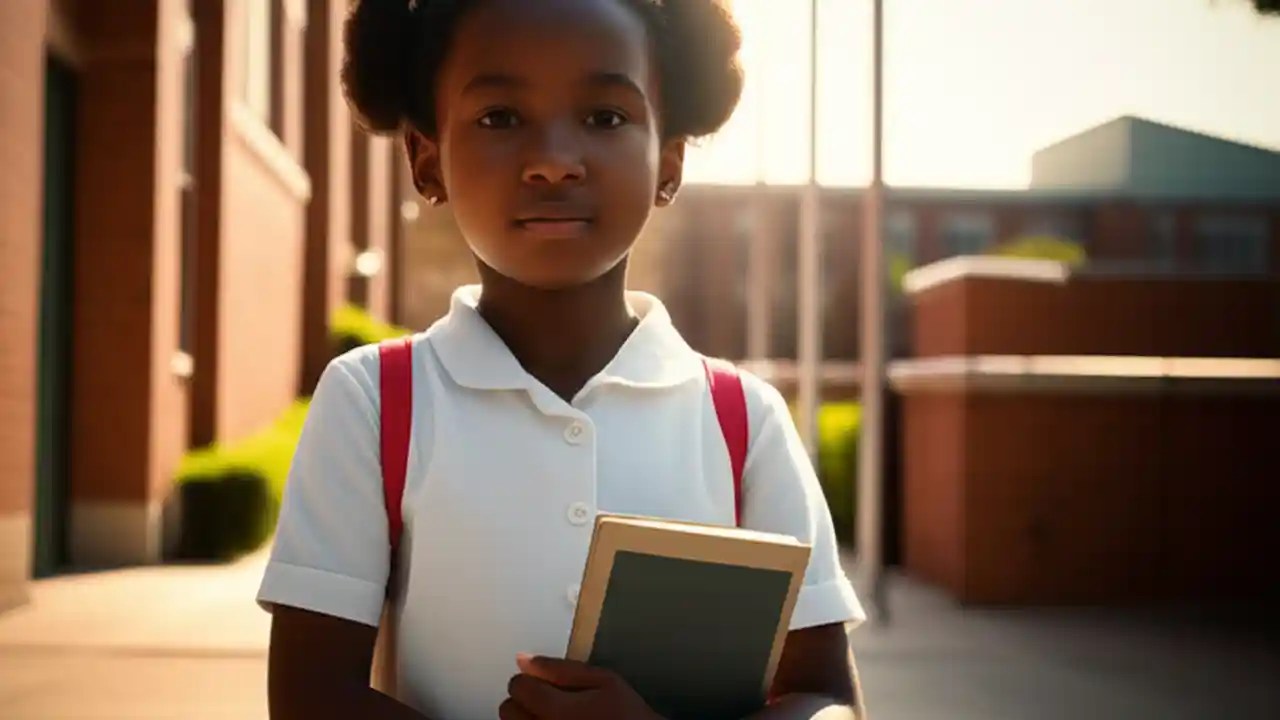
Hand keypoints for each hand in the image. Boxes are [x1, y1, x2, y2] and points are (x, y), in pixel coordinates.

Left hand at [499, 653, 663, 719]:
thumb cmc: (628, 715)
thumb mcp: (605, 681)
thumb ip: (562, 669)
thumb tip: (525, 659)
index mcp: (559, 711)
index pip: (518, 686)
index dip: (530, 679)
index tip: (543, 682)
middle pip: (508, 710)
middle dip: (523, 700)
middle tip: (547, 700)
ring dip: (524, 718)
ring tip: (550, 716)